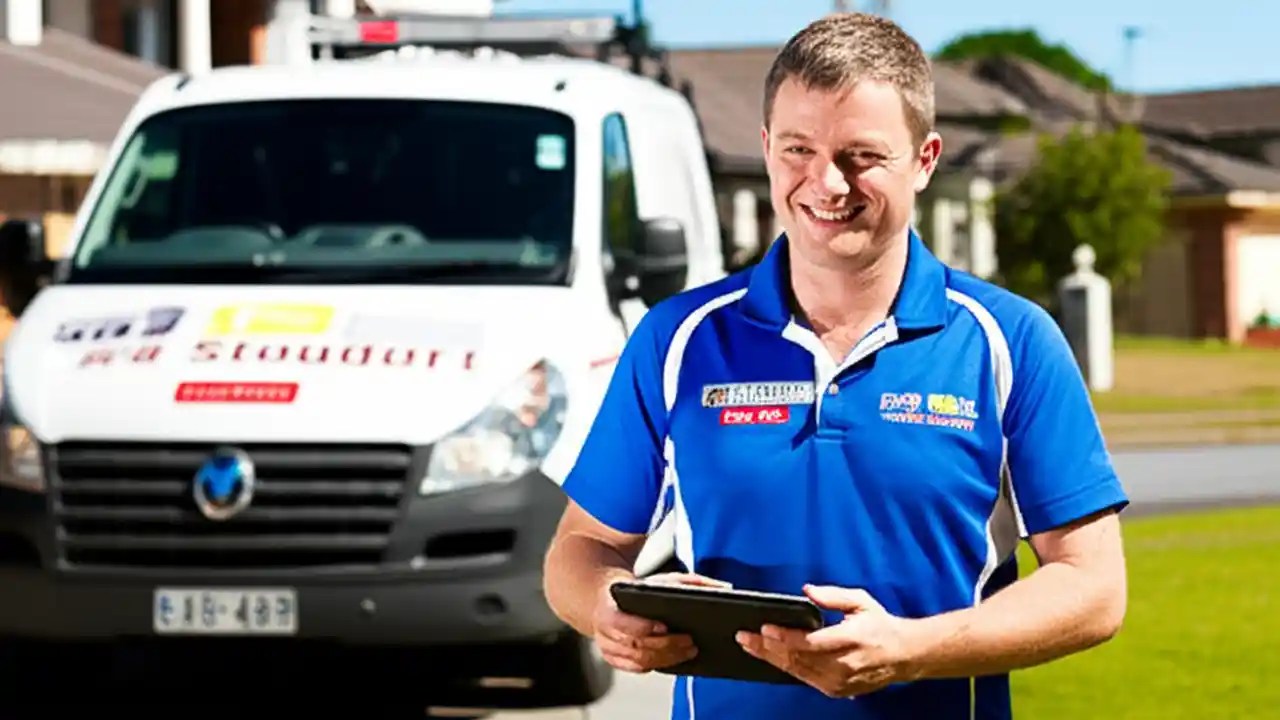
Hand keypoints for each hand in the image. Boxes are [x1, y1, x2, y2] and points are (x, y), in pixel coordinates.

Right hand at [591, 572, 727, 672]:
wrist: (607, 596)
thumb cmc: (638, 588)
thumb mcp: (661, 578)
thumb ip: (692, 582)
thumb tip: (724, 589)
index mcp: (609, 607)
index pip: (624, 622)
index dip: (644, 626)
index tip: (665, 626)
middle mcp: (604, 630)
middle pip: (636, 645)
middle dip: (665, 645)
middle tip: (690, 643)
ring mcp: (607, 647)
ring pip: (638, 660)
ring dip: (664, 658)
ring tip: (689, 651)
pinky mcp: (613, 658)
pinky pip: (635, 668)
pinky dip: (655, 665)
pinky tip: (673, 659)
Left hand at [736, 584, 923, 698]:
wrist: (903, 656)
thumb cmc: (880, 625)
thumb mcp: (860, 601)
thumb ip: (833, 596)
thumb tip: (807, 590)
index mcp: (850, 640)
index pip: (810, 642)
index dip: (784, 637)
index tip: (764, 628)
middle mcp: (843, 665)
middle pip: (797, 660)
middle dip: (767, 648)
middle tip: (743, 637)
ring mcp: (839, 682)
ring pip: (797, 672)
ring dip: (771, 659)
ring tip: (751, 647)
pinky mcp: (836, 691)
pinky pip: (805, 679)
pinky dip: (786, 668)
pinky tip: (771, 658)